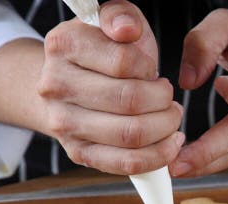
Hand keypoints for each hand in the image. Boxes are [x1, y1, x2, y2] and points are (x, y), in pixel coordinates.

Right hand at [37, 0, 182, 174]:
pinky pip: (127, 163)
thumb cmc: (102, 53)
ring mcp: (64, 123)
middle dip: (163, 101)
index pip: (124, 62)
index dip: (150, 68)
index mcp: (63, 45)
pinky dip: (158, 156)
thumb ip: (121, 15)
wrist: (68, 83)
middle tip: (169, 99)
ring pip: (131, 135)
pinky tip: (171, 143)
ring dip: (165, 128)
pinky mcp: (80, 153)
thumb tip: (126, 29)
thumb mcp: (113, 23)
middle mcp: (56, 85)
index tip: (153, 72)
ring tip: (171, 118)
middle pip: (130, 101)